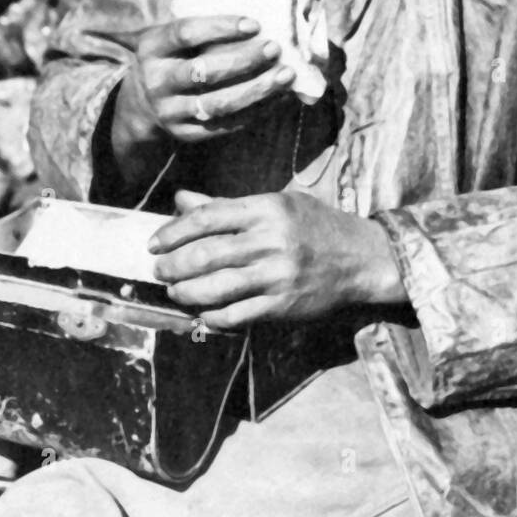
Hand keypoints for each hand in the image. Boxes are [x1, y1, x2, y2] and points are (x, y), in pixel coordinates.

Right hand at [112, 15, 297, 156]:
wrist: (142, 106)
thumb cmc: (173, 57)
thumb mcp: (171, 37)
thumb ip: (201, 24)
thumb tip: (261, 5)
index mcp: (152, 48)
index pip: (185, 33)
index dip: (221, 28)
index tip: (255, 24)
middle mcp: (157, 81)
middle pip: (204, 72)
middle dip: (244, 60)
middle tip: (275, 48)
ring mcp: (170, 111)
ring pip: (218, 104)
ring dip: (257, 90)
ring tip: (286, 75)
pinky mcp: (185, 134)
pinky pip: (226, 125)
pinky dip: (257, 112)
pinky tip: (279, 98)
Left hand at [148, 189, 408, 328]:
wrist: (362, 258)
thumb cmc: (315, 226)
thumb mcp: (276, 204)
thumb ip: (227, 206)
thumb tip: (181, 199)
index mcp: (267, 209)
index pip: (207, 217)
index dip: (173, 231)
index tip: (155, 242)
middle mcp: (271, 241)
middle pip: (205, 255)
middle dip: (173, 265)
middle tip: (159, 270)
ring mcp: (277, 275)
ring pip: (215, 288)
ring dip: (185, 292)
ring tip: (174, 291)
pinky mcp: (282, 305)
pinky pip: (235, 315)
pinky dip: (211, 316)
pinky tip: (202, 312)